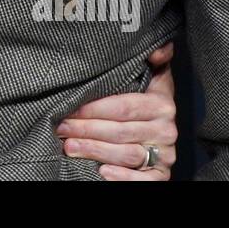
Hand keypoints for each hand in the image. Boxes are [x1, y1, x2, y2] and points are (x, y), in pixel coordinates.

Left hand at [56, 41, 177, 179]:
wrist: (158, 134)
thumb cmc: (142, 101)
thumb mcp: (150, 77)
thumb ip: (152, 60)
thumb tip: (158, 47)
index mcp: (162, 103)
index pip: (124, 106)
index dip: (94, 109)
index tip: (69, 109)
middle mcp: (167, 129)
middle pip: (120, 131)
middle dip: (86, 129)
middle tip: (61, 128)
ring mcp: (165, 154)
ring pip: (126, 154)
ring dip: (95, 151)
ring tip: (69, 147)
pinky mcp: (161, 176)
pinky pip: (143, 180)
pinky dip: (122, 177)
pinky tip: (102, 171)